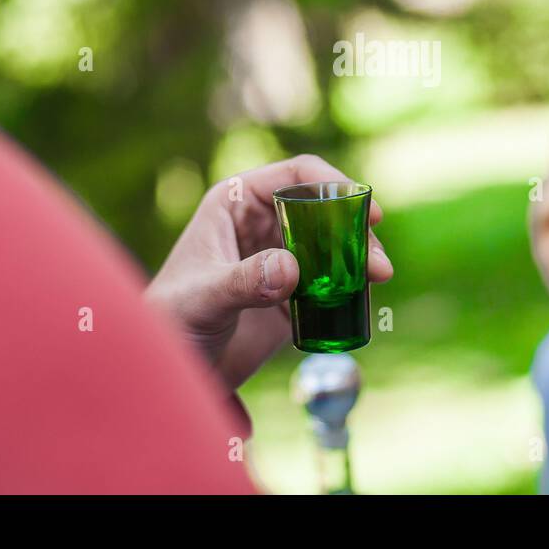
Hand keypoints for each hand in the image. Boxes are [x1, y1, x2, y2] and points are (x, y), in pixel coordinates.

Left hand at [144, 155, 391, 390]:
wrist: (171, 373)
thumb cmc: (170, 323)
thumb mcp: (203, 299)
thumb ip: (243, 281)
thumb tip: (291, 268)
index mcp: (236, 203)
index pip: (294, 175)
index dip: (333, 184)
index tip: (363, 210)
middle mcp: (262, 223)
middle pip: (323, 209)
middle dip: (356, 228)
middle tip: (377, 262)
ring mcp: (280, 256)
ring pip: (333, 243)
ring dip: (360, 256)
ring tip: (378, 278)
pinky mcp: (293, 292)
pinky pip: (332, 279)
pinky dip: (351, 284)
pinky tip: (363, 299)